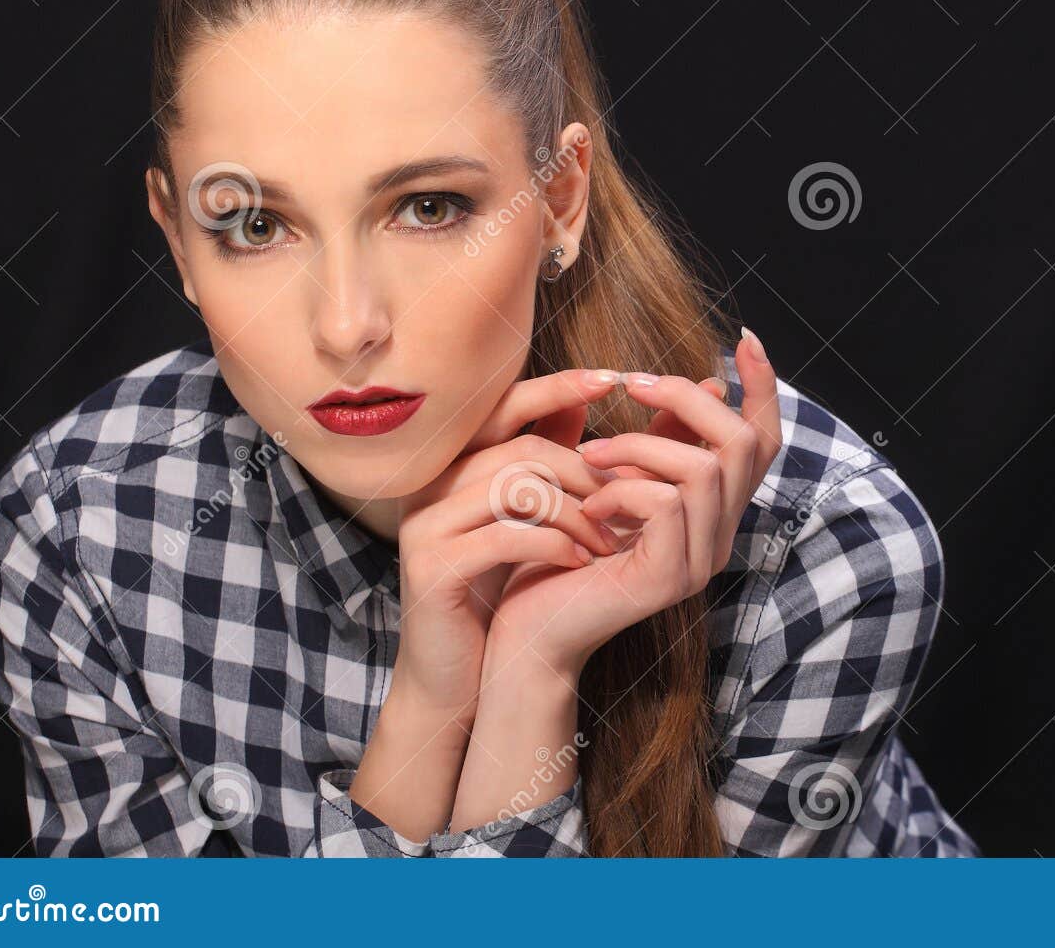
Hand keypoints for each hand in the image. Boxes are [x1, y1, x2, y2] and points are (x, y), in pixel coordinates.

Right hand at [352, 368, 621, 840]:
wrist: (456, 675)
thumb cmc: (500, 588)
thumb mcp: (532, 516)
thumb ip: (556, 453)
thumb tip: (602, 390)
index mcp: (456, 466)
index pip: (506, 405)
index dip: (558, 389)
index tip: (613, 379)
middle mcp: (432, 485)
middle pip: (521, 448)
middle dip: (586, 471)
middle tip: (629, 498)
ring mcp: (426, 524)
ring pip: (515, 487)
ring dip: (577, 512)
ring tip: (609, 541)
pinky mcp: (431, 567)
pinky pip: (503, 536)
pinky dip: (552, 546)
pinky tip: (581, 564)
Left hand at [483, 333, 781, 678]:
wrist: (529, 632)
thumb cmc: (561, 550)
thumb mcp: (615, 478)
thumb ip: (661, 439)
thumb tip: (710, 380)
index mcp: (713, 510)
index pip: (763, 442)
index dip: (762, 388)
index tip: (744, 339)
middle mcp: (720, 537)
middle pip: (742, 442)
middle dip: (685, 400)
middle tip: (629, 386)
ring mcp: (702, 561)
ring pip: (702, 468)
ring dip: (638, 445)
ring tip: (589, 455)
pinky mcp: (672, 578)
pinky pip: (666, 504)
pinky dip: (621, 489)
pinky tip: (587, 505)